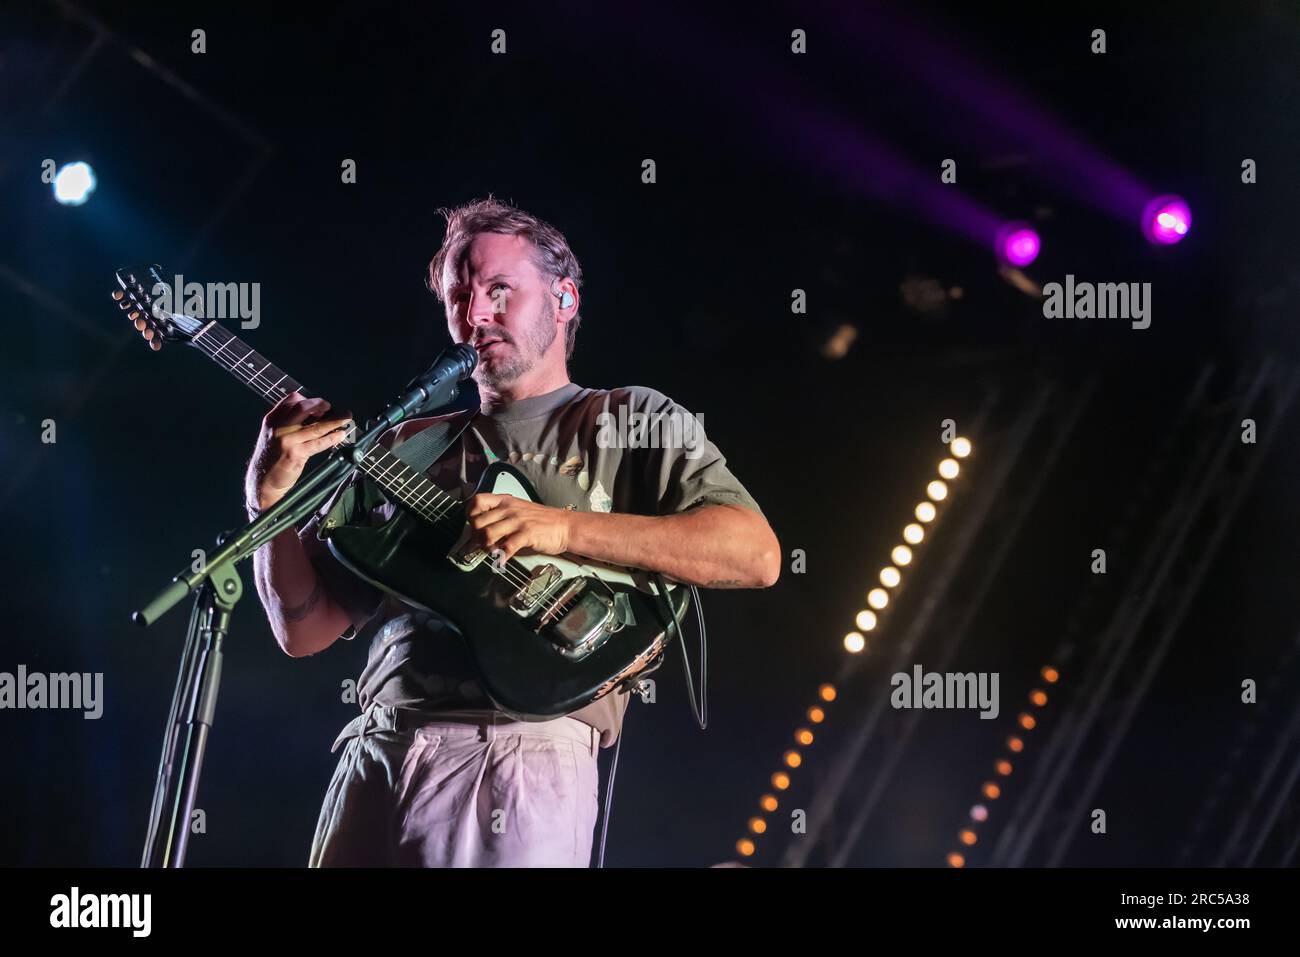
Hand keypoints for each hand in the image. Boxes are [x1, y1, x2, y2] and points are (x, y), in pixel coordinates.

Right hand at [245, 392, 351, 511]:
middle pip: (304, 407)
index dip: (309, 400)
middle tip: (334, 408)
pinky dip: (332, 438)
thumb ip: (288, 422)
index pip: (292, 399)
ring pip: (316, 426)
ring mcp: (287, 440)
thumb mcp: (273, 434)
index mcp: (272, 419)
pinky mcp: (295, 454)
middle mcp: (278, 427)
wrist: (262, 479)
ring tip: (347, 418)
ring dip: (335, 421)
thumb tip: (317, 414)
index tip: (321, 405)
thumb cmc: (271, 457)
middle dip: (322, 405)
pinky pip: (318, 443)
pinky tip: (340, 435)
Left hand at [465, 493, 572, 566]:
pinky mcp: (526, 534)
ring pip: (487, 534)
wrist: (565, 526)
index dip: (470, 514)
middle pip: (478, 522)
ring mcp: (517, 521)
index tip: (474, 525)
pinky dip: (501, 557)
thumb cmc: (543, 520)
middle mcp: (509, 509)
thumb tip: (482, 527)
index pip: (477, 501)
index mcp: (506, 501)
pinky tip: (502, 560)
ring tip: (492, 551)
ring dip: (486, 547)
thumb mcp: (519, 509)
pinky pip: (506, 547)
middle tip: (482, 544)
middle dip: (476, 537)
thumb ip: (501, 514)